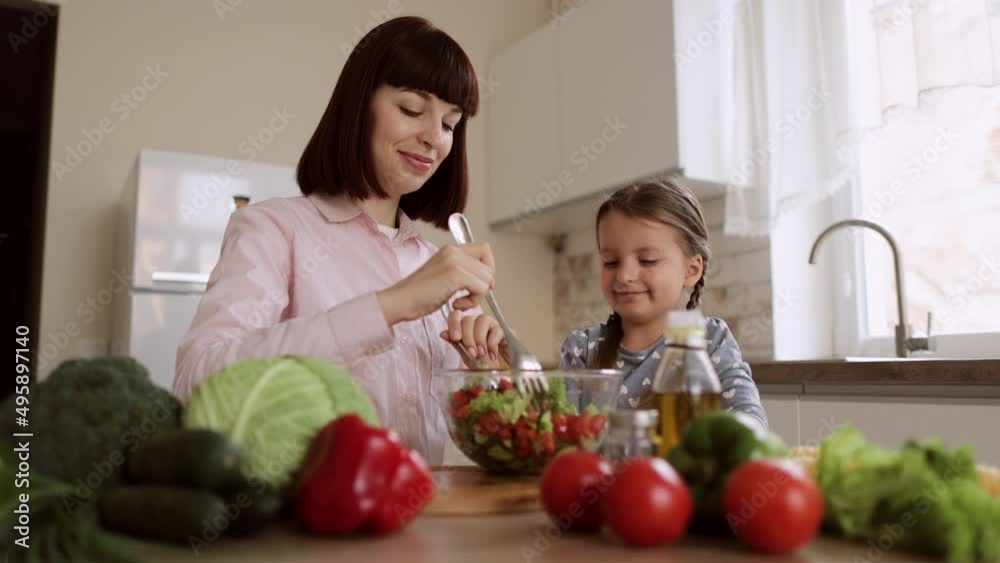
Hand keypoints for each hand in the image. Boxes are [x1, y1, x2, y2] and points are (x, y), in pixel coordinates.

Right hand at [376, 243, 494, 325]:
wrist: (400, 301)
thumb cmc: (418, 295)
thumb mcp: (443, 276)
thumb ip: (461, 272)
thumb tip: (486, 280)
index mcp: (450, 250)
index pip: (484, 250)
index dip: (487, 269)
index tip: (477, 284)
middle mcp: (454, 251)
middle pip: (489, 265)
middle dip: (484, 285)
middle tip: (468, 296)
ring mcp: (455, 261)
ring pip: (487, 278)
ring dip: (478, 295)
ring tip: (460, 302)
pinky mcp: (456, 275)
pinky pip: (481, 288)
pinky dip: (473, 301)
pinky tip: (456, 305)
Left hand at [439, 310, 509, 368]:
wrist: (503, 376)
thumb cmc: (485, 367)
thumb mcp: (467, 357)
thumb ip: (457, 344)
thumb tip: (443, 333)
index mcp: (467, 329)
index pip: (456, 316)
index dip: (454, 324)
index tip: (455, 338)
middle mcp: (478, 325)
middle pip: (469, 319)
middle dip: (468, 336)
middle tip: (471, 352)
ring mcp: (493, 327)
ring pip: (482, 320)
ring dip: (479, 338)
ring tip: (482, 354)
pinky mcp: (506, 332)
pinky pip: (497, 330)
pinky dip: (492, 343)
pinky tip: (492, 355)